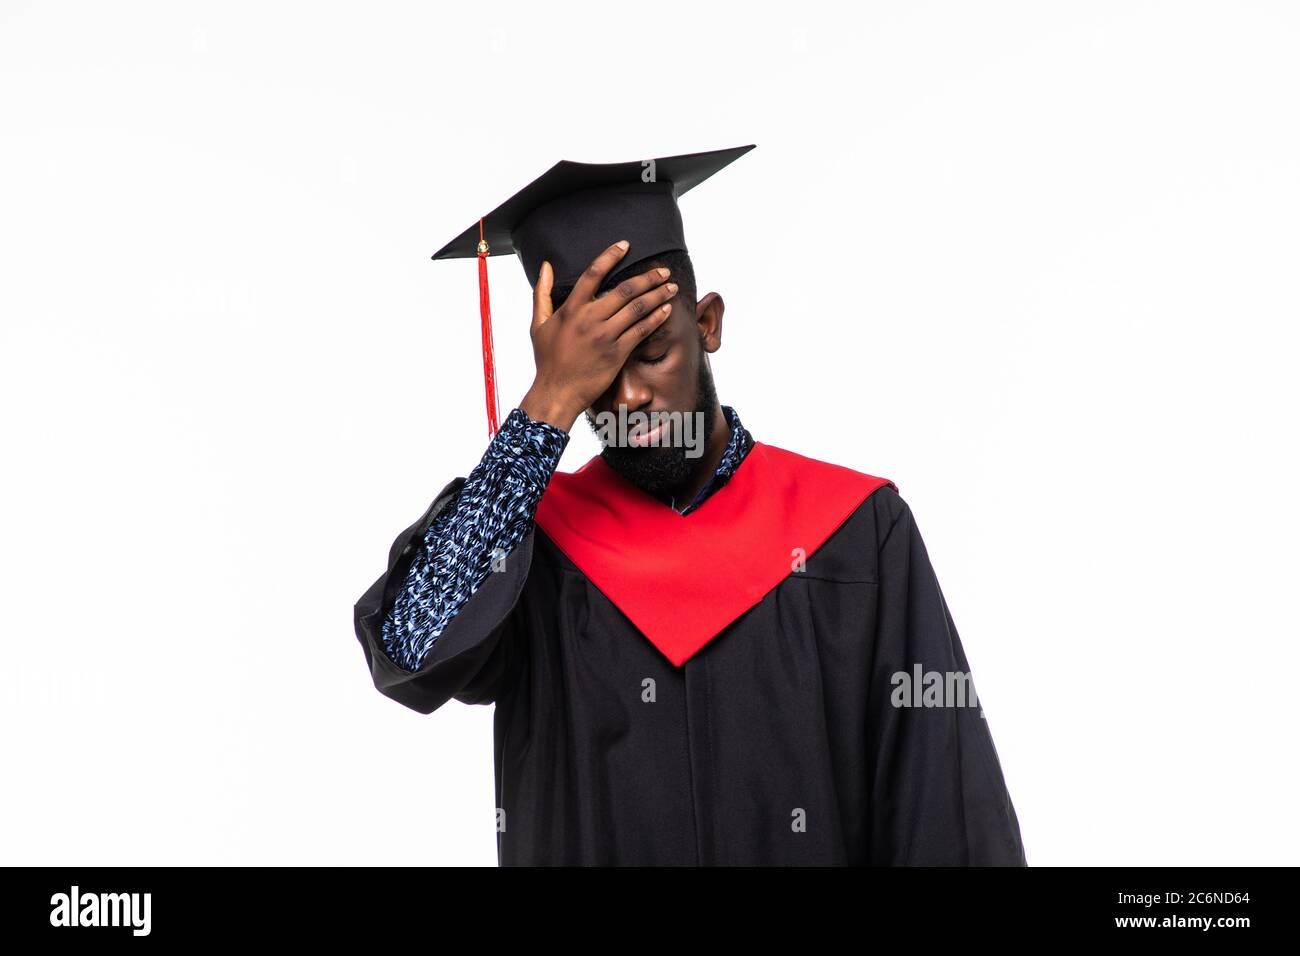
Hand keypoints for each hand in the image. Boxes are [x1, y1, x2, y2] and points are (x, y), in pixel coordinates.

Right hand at [520, 240, 676, 430]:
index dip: (610, 256)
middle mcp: (589, 319)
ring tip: (671, 286)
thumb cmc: (547, 359)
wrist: (557, 392)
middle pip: (625, 289)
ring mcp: (605, 336)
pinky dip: (656, 318)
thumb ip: (542, 293)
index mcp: (571, 309)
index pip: (593, 274)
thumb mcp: (538, 324)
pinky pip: (642, 331)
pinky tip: (666, 310)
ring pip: (637, 308)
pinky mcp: (617, 353)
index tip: (625, 245)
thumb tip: (545, 266)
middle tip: (663, 271)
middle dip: (648, 277)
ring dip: (658, 294)